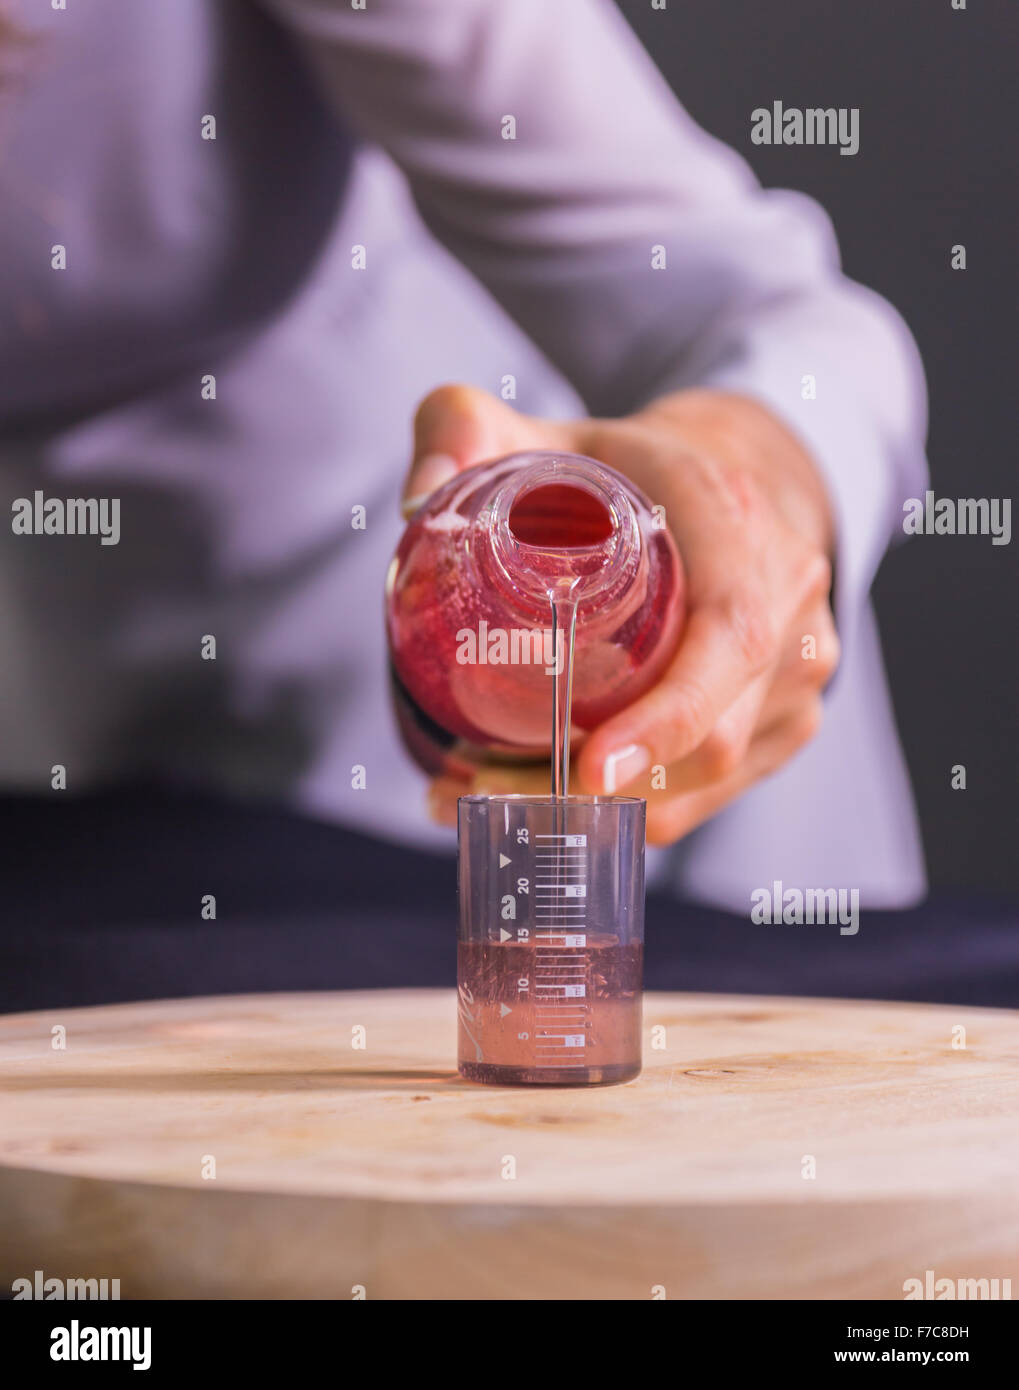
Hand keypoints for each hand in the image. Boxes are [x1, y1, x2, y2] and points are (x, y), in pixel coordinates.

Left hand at [404, 384, 838, 846]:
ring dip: (599, 816)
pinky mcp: (783, 722)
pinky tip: (544, 803)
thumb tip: (416, 499)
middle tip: (470, 789)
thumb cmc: (629, 462)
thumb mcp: (545, 431)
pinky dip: (629, 815)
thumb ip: (464, 427)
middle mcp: (790, 606)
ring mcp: (798, 675)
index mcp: (740, 527)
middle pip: (713, 737)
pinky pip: (712, 794)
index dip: (671, 715)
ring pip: (709, 782)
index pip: (733, 637)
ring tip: (479, 797)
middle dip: (588, 789)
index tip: (589, 766)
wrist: (732, 478)